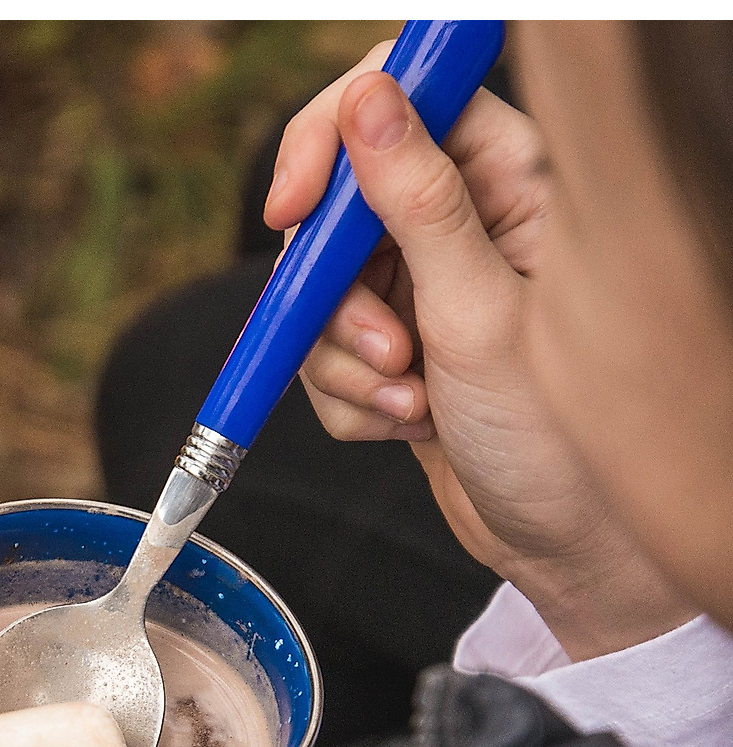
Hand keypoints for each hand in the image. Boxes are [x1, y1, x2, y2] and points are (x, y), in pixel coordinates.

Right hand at [266, 47, 696, 658]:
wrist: (560, 542)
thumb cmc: (555, 435)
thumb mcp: (479, 315)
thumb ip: (419, 204)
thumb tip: (366, 101)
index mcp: (509, 181)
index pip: (399, 99)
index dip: (329, 140)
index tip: (291, 210)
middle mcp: (460, 224)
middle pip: (339, 209)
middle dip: (338, 297)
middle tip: (388, 352)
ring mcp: (422, 289)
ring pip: (319, 293)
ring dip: (345, 362)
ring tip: (411, 405)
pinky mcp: (393, 348)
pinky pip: (324, 354)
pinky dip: (349, 400)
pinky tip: (407, 427)